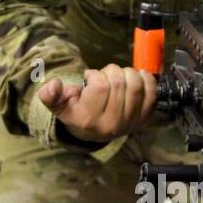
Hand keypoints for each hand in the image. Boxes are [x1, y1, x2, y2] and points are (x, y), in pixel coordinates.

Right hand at [37, 65, 157, 141]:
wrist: (95, 130)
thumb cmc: (77, 111)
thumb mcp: (59, 105)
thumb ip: (50, 95)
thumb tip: (53, 85)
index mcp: (89, 120)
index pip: (100, 85)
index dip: (95, 74)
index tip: (90, 78)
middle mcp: (111, 125)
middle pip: (119, 82)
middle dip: (111, 71)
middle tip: (105, 77)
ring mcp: (130, 123)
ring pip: (136, 85)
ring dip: (128, 73)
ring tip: (118, 78)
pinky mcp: (144, 119)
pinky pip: (151, 93)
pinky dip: (146, 80)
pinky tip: (136, 78)